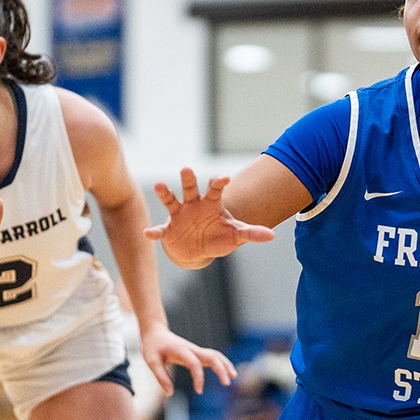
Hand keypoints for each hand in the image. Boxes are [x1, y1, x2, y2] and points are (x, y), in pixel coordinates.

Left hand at [141, 326, 237, 395]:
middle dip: (221, 369)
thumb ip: (161, 377)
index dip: (199, 378)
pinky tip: (229, 373)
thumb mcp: (151, 361)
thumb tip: (170, 394)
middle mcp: (192, 349)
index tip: (199, 392)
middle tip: (226, 384)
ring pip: (216, 355)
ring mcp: (197, 350)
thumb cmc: (153, 347)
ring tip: (233, 377)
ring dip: (225, 365)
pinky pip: (214, 356)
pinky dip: (223, 363)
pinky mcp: (198, 353)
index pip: (194, 364)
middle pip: (212, 356)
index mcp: (181, 350)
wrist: (156, 333)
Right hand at [142, 169, 273, 266]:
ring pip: (172, 201)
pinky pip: (161, 230)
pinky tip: (148, 234)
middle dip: (188, 179)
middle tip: (186, 169)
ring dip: (165, 193)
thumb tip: (271, 235)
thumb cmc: (219, 237)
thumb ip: (251, 233)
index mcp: (211, 203)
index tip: (223, 177)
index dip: (219, 182)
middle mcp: (193, 204)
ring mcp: (179, 215)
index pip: (215, 188)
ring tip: (160, 185)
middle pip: (190, 188)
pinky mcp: (169, 230)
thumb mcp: (236, 235)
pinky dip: (155, 232)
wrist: (199, 250)